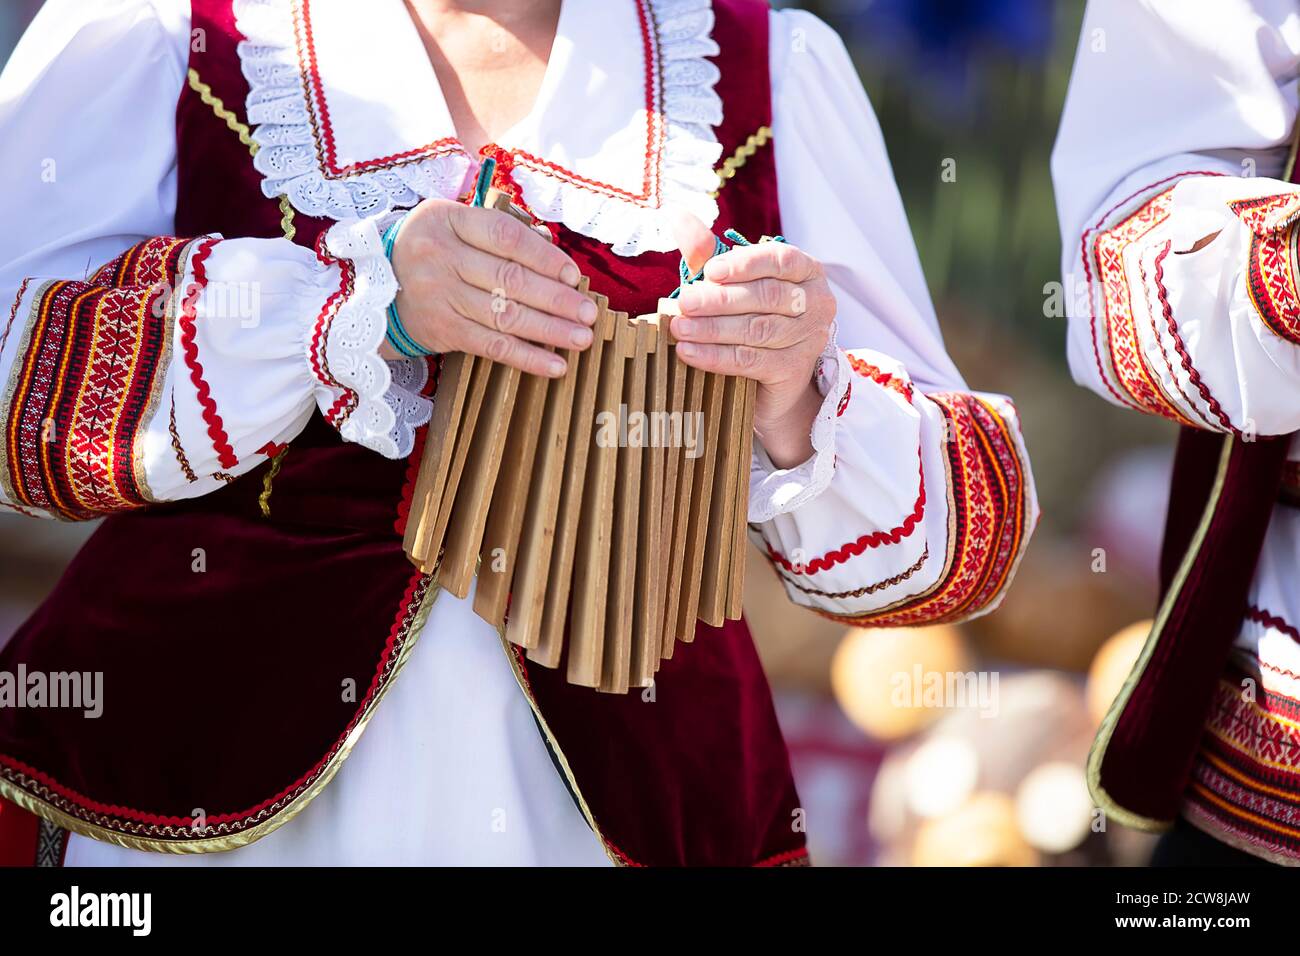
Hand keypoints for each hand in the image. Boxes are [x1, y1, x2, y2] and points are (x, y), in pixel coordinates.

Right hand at [385, 198, 597, 376]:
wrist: (371, 285)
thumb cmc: (429, 249)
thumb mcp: (453, 224)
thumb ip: (499, 232)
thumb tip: (551, 247)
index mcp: (447, 220)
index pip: (505, 237)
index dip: (544, 256)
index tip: (573, 274)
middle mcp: (440, 256)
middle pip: (509, 280)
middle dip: (556, 299)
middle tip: (589, 312)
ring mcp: (439, 295)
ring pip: (505, 316)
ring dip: (550, 330)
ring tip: (582, 338)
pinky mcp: (442, 331)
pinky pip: (492, 346)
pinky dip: (527, 358)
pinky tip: (555, 365)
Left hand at [670, 215, 834, 467]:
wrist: (772, 379)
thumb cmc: (751, 318)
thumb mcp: (731, 282)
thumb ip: (708, 252)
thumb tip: (678, 217)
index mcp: (806, 271)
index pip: (781, 260)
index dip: (745, 264)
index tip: (710, 271)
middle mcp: (817, 302)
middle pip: (766, 297)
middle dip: (720, 299)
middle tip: (684, 302)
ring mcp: (809, 338)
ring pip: (756, 330)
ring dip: (712, 329)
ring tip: (680, 327)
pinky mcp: (793, 370)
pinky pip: (750, 361)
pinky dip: (715, 357)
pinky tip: (689, 353)